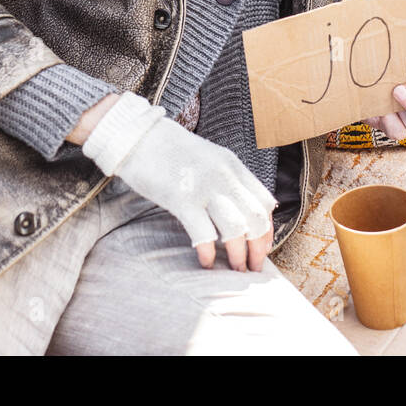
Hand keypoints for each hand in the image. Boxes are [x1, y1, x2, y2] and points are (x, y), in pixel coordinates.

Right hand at [81, 92, 277, 272]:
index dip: (268, 229)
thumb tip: (239, 207)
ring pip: (235, 229)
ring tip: (233, 269)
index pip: (264, 201)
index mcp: (233, 165)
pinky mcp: (181, 199)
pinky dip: (208, 253)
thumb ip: (226, 179)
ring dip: (237, 255)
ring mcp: (204, 188)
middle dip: (258, 248)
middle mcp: (224, 176)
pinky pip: (204, 234)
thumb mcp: (208, 158)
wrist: (138, 135)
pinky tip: (205, 262)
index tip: (263, 247)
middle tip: (252, 268)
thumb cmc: (170, 151)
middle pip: (255, 219)